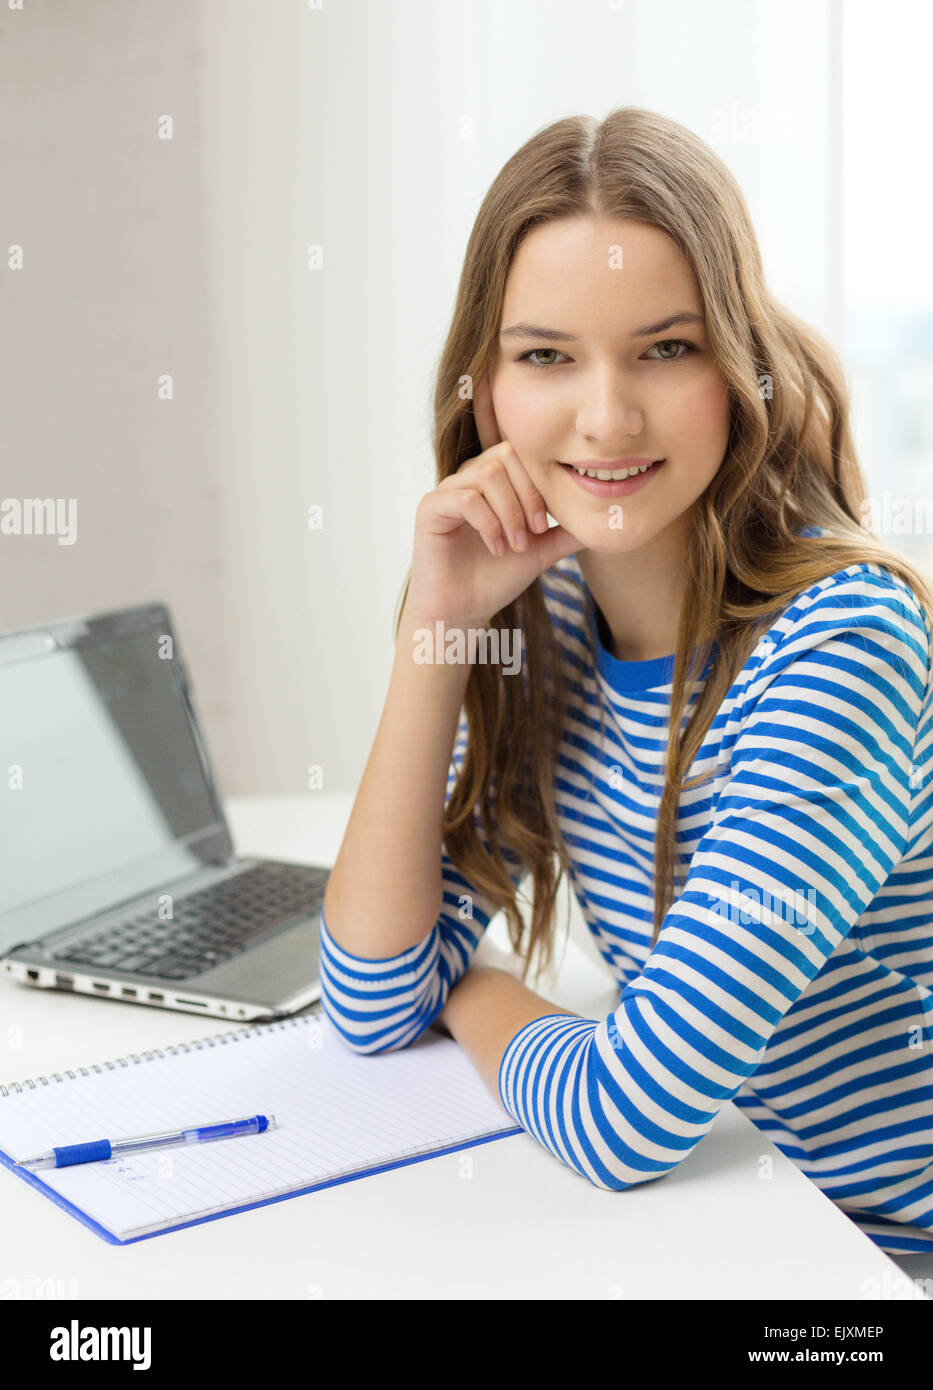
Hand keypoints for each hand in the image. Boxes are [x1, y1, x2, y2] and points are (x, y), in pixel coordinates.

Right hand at [401, 375, 581, 629]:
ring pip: (488, 474)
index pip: (523, 454)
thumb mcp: (540, 551)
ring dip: (510, 512)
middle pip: (507, 456)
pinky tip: (496, 548)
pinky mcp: (430, 508)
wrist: (462, 612)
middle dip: (528, 495)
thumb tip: (608, 520)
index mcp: (494, 481)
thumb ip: (565, 532)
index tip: (546, 524)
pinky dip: (488, 523)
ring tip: (515, 545)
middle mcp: (469, 478)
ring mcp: (448, 491)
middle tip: (534, 533)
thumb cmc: (495, 578)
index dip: (540, 484)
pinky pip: (465, 497)